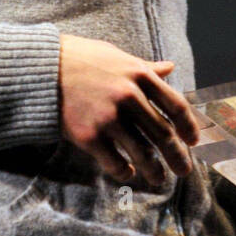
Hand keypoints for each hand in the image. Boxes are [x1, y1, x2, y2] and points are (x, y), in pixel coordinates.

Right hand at [58, 35, 200, 188]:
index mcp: (140, 75)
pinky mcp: (89, 136)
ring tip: (159, 179)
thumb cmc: (82, 59)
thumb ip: (145, 67)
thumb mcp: (117, 56)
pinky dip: (124, 171)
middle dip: (177, 156)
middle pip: (163, 134)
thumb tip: (170, 67)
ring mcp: (109, 118)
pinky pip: (114, 162)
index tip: (193, 141)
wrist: (42, 68)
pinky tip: (127, 173)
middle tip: (185, 171)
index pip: (176, 106)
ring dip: (154, 170)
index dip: (188, 127)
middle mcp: (129, 96)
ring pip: (142, 153)